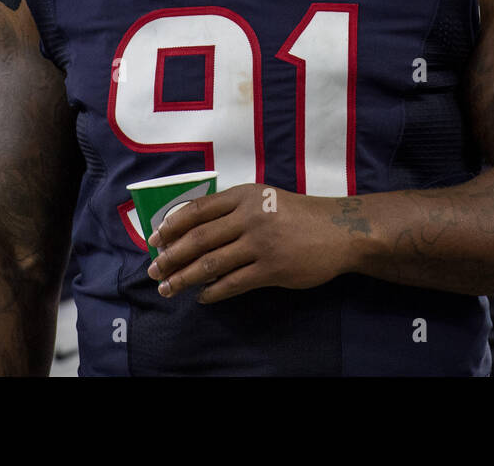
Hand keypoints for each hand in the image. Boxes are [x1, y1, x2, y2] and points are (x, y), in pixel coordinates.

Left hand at [145, 184, 351, 302]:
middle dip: (170, 256)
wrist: (339, 230)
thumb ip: (234, 209)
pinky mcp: (272, 269)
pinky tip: (202, 297)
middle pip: (198, 238)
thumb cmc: (298, 215)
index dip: (171, 225)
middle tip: (154, 270)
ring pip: (210, 263)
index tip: (154, 239)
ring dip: (184, 278)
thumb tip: (193, 229)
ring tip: (168, 288)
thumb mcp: (265, 199)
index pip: (197, 209)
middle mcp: (249, 217)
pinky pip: (233, 283)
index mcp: (244, 196)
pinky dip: (213, 292)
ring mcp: (260, 243)